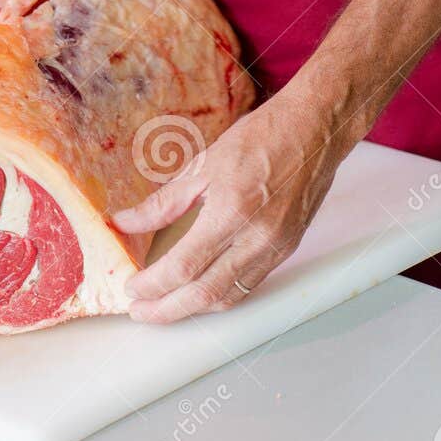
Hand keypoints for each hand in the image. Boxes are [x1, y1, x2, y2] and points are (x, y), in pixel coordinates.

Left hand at [113, 90, 350, 321]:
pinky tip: (200, 290)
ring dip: (193, 309)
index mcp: (231, 211)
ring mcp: (275, 248)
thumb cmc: (260, 137)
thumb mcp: (203, 164)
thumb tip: (126, 221)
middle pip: (204, 293)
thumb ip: (163, 202)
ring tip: (164, 305)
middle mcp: (256, 238)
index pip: (184, 266)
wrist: (314, 130)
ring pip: (228, 296)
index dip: (153, 284)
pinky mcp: (286, 251)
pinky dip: (220, 295)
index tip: (131, 288)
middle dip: (166, 310)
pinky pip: (248, 285)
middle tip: (139, 310)